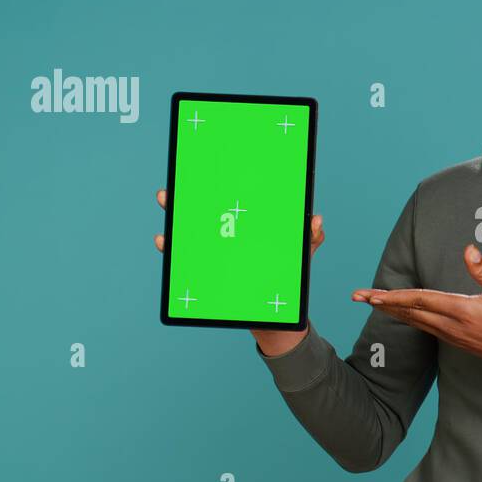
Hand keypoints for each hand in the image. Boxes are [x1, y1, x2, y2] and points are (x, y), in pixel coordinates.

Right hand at [154, 188, 316, 356]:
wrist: (277, 315)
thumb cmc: (285, 278)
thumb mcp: (300, 256)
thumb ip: (310, 238)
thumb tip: (316, 220)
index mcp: (248, 227)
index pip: (228, 201)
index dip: (216, 184)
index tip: (205, 167)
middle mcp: (226, 237)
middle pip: (202, 212)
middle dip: (184, 197)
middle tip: (170, 190)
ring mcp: (215, 255)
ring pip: (189, 234)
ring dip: (174, 220)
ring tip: (166, 205)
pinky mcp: (208, 275)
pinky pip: (186, 263)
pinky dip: (173, 252)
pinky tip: (166, 243)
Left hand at [352, 244, 481, 390]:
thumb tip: (468, 250)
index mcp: (462, 311)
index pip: (420, 300)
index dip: (394, 296)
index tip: (372, 294)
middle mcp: (452, 326)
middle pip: (409, 312)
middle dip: (382, 304)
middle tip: (357, 297)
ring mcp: (452, 336)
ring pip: (414, 322)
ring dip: (392, 311)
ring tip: (373, 302)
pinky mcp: (456, 341)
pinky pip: (424, 328)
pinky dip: (408, 318)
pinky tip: (402, 314)